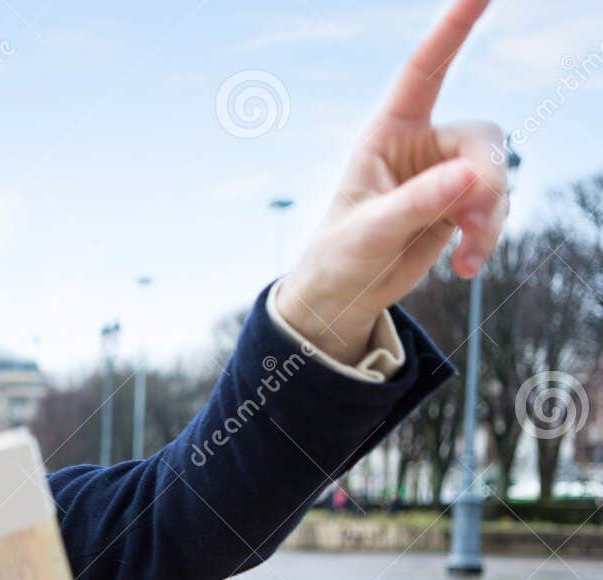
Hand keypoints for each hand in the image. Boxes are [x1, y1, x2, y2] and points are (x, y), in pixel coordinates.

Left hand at [278, 0, 507, 363]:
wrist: (343, 295)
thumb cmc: (340, 257)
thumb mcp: (369, 232)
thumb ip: (417, 203)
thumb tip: (470, 176)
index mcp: (387, 134)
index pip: (425, 71)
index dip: (453, 28)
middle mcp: (421, 145)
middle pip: (482, 137)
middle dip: (488, 180)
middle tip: (473, 223)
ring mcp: (443, 174)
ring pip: (496, 173)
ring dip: (492, 215)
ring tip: (468, 257)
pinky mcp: (459, 204)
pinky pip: (496, 206)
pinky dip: (490, 236)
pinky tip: (466, 266)